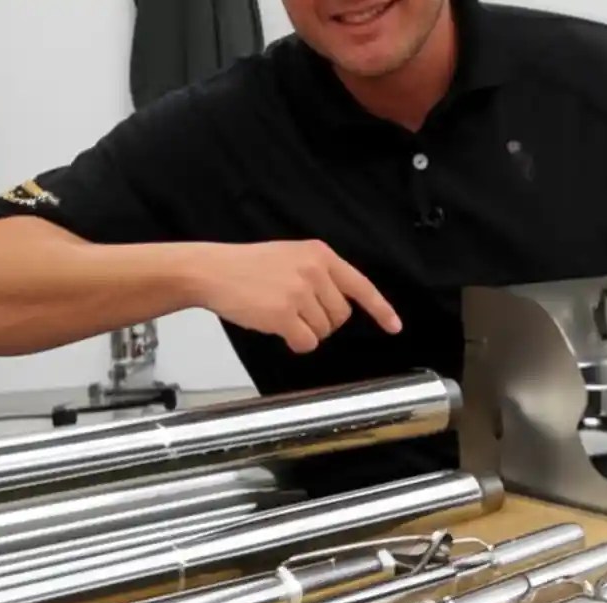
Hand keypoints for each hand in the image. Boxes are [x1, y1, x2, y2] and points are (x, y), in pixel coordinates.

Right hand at [192, 240, 401, 352]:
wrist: (212, 270)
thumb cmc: (248, 267)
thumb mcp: (291, 256)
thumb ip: (319, 274)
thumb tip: (341, 306)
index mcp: (320, 254)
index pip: (360, 286)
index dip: (380, 309)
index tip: (394, 327)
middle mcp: (314, 271)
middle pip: (341, 316)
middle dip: (324, 322)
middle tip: (296, 312)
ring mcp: (299, 292)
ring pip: (324, 332)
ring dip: (306, 331)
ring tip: (280, 314)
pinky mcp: (283, 314)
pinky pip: (306, 342)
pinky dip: (296, 343)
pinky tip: (278, 329)